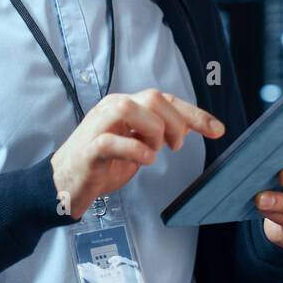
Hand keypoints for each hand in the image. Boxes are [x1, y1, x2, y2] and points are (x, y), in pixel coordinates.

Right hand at [51, 89, 224, 219]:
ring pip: (130, 108)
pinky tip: (145, 160)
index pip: (165, 99)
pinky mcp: (88, 149)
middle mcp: (111, 109)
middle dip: (176, 123)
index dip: (194, 113)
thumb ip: (158, 132)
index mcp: (126, 106)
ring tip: (154, 152)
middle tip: (176, 147)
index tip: (218, 129)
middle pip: (153, 98)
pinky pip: (111, 142)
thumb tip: (189, 125)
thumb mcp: (137, 145)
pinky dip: (134, 150)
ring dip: (153, 131)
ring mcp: (98, 127)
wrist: (64, 184)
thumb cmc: (101, 164)